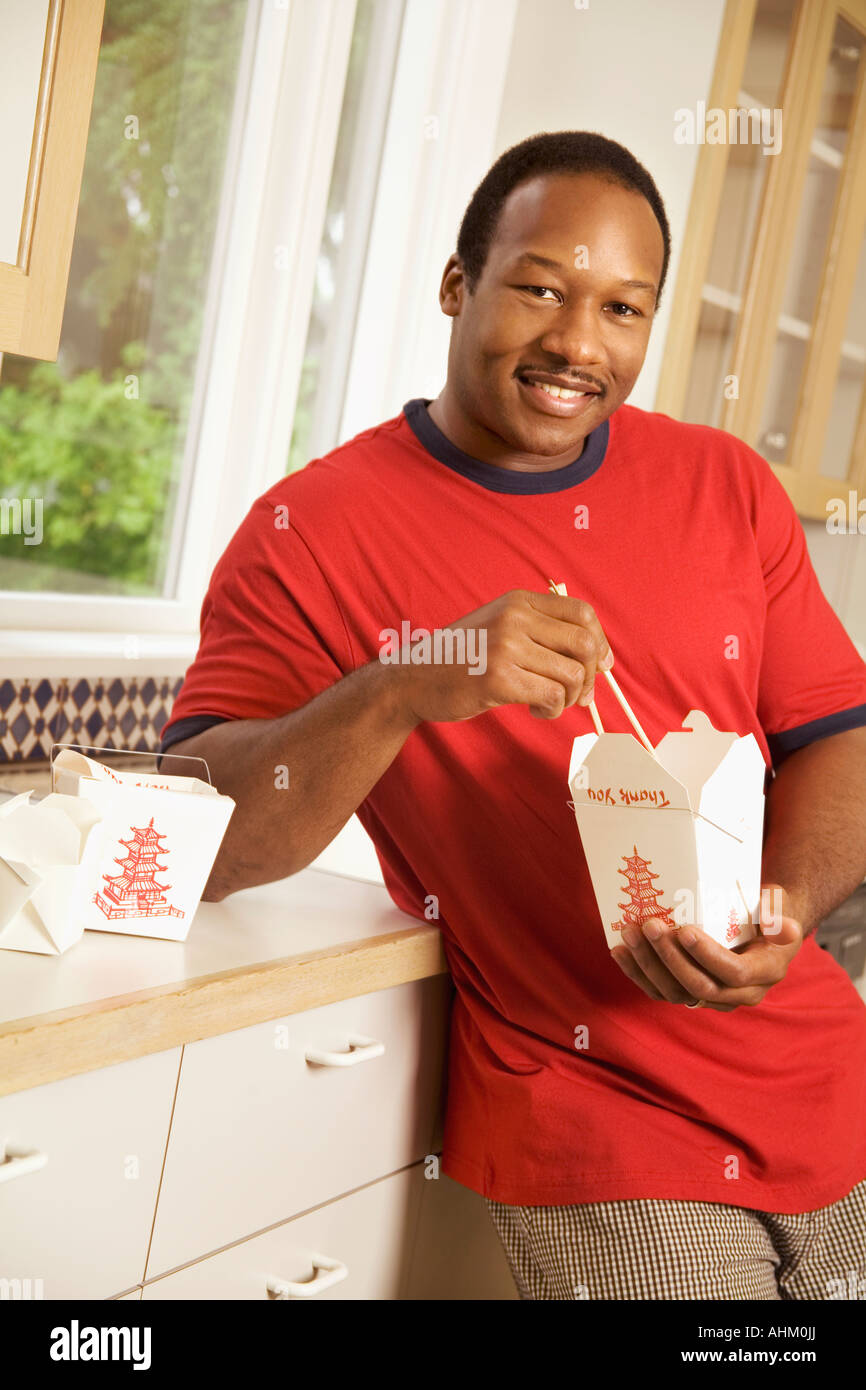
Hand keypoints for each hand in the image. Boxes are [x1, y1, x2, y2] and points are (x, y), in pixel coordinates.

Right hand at [384, 588, 612, 724]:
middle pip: (584, 644)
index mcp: (518, 602)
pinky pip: (552, 696)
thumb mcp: (499, 628)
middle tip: (578, 696)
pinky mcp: (498, 678)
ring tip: (548, 704)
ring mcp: (505, 646)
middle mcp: (514, 618)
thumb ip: (540, 633)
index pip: (581, 613)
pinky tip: (535, 711)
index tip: (600, 667)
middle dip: (590, 676)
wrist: (413, 679)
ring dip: (568, 698)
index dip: (601, 641)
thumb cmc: (461, 660)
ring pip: (572, 674)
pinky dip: (552, 710)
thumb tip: (598, 657)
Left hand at [609, 883, 803, 1010]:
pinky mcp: (690, 993)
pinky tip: (620, 951)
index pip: (734, 972)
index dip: (707, 955)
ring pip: (676, 993)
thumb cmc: (768, 911)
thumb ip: (778, 913)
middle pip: (700, 986)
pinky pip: (661, 991)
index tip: (684, 930)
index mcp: (764, 973)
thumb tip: (781, 925)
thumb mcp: (780, 907)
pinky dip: (638, 973)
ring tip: (630, 935)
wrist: (759, 927)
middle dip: (670, 957)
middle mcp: (739, 993)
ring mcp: (713, 996)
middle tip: (650, 926)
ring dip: (648, 965)